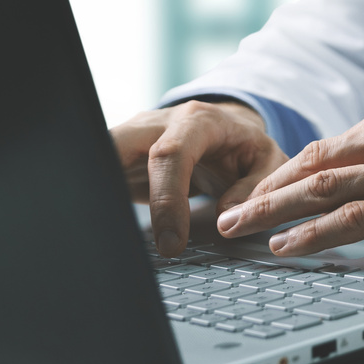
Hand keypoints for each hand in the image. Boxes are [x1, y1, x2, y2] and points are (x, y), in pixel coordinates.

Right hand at [112, 100, 287, 256]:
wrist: (225, 127)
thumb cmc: (244, 145)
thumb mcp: (267, 160)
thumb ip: (257, 186)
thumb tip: (227, 215)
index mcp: (197, 121)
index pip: (170, 155)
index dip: (167, 200)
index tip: (172, 241)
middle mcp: (157, 124)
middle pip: (115, 146)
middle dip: (107, 186)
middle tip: (117, 236)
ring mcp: (132, 138)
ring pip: (97, 158)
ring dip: (95, 193)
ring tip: (103, 233)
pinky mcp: (117, 157)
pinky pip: (99, 175)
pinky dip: (97, 199)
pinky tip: (102, 228)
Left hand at [215, 83, 363, 255]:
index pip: (340, 141)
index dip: (293, 170)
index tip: (263, 192)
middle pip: (320, 159)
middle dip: (266, 189)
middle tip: (228, 214)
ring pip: (326, 186)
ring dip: (272, 210)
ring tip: (237, 233)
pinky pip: (356, 217)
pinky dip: (313, 233)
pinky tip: (286, 247)